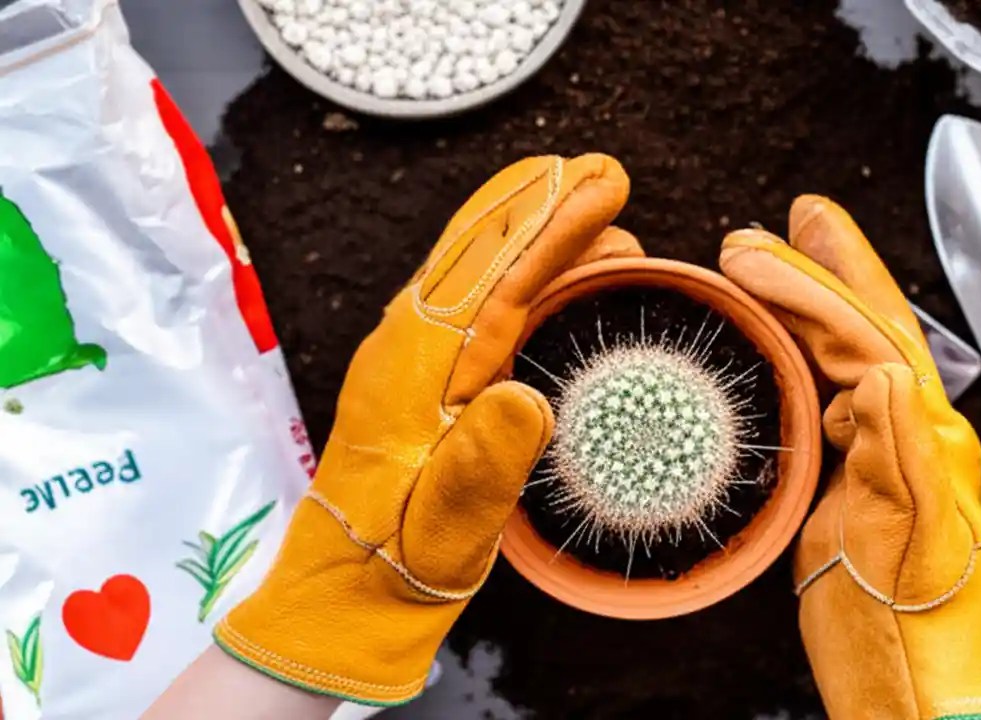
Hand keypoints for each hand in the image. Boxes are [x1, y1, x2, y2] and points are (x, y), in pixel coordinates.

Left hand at [213, 154, 633, 705]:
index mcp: (414, 369)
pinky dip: (519, 268)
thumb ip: (484, 464)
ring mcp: (415, 357)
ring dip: (535, 232)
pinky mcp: (427, 375)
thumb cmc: (397, 562)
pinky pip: (478, 301)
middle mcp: (409, 346)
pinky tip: (545, 263)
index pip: (489, 276)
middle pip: (480, 254)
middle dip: (542, 206)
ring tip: (593, 207)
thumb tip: (528, 395)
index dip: (547, 223)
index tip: (598, 182)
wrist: (349, 593)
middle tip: (605, 173)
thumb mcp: (446, 529)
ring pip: (480, 271)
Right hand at [720, 197, 980, 719]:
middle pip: (868, 329)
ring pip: (851, 358)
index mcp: (927, 442)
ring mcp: (887, 462)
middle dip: (829, 267)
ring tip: (787, 262)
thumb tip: (877, 373)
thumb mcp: (912, 548)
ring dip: (820, 303)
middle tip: (791, 220)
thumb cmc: (924, 641)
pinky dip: (807, 363)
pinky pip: (833, 406)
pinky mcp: (858, 491)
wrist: (927, 703)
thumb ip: (902, 457)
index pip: (863, 337)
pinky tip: (791, 355)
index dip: (808, 287)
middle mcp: (913, 438)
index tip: (752, 252)